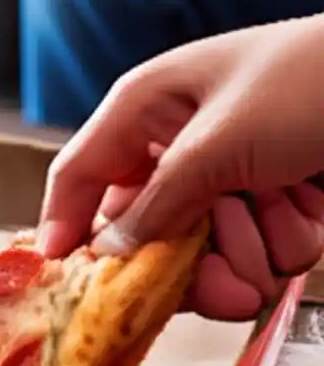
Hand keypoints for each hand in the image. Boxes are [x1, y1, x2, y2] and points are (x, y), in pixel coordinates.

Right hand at [38, 15, 323, 320]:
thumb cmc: (309, 80)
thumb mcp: (217, 141)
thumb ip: (157, 203)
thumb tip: (110, 253)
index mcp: (145, 109)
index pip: (81, 175)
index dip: (66, 227)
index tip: (65, 282)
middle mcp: (179, 145)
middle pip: (148, 231)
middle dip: (186, 263)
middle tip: (221, 286)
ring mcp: (230, 174)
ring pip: (207, 251)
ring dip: (247, 251)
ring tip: (280, 219)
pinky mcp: (275, 199)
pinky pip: (260, 250)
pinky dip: (288, 241)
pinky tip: (308, 207)